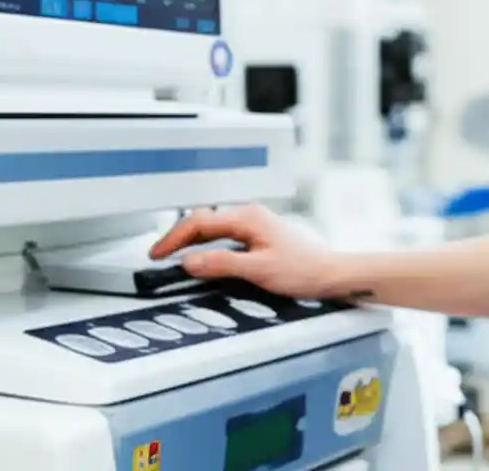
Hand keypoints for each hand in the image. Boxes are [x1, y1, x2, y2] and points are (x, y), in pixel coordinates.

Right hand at [149, 205, 340, 298]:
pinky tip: (203, 257)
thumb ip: (222, 264)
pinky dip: (207, 244)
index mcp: (248, 218)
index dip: (173, 238)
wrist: (331, 272)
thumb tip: (190, 261)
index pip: (199, 222)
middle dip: (178, 237)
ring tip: (174, 256)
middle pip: (203, 221)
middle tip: (159, 256)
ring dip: (192, 240)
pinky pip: (224, 234)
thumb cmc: (304, 269)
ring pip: (213, 227)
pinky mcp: (259, 235)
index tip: (157, 254)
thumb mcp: (259, 270)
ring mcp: (255, 224)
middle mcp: (250, 216)